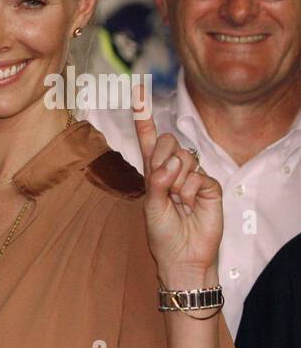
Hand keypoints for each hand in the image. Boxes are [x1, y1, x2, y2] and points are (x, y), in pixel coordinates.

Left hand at [135, 106, 222, 286]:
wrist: (183, 256)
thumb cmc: (162, 233)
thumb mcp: (151, 206)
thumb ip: (156, 181)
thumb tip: (170, 164)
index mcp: (153, 173)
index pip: (148, 141)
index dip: (143, 117)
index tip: (137, 92)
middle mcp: (173, 170)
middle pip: (168, 142)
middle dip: (162, 162)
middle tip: (165, 188)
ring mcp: (193, 176)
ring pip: (184, 158)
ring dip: (177, 182)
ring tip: (179, 202)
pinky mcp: (210, 186)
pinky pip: (198, 176)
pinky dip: (191, 191)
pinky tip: (191, 205)